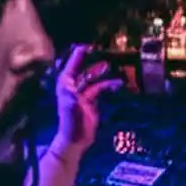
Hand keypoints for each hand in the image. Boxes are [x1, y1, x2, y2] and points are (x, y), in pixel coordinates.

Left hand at [53, 44, 123, 158]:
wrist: (75, 141)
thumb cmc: (70, 125)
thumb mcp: (70, 110)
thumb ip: (72, 99)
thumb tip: (74, 89)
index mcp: (66, 86)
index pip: (71, 66)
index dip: (78, 55)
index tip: (88, 45)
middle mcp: (73, 87)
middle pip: (84, 70)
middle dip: (94, 61)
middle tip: (105, 52)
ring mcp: (83, 94)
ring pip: (94, 78)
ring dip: (104, 73)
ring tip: (115, 67)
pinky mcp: (91, 101)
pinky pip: (101, 89)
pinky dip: (109, 85)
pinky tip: (119, 84)